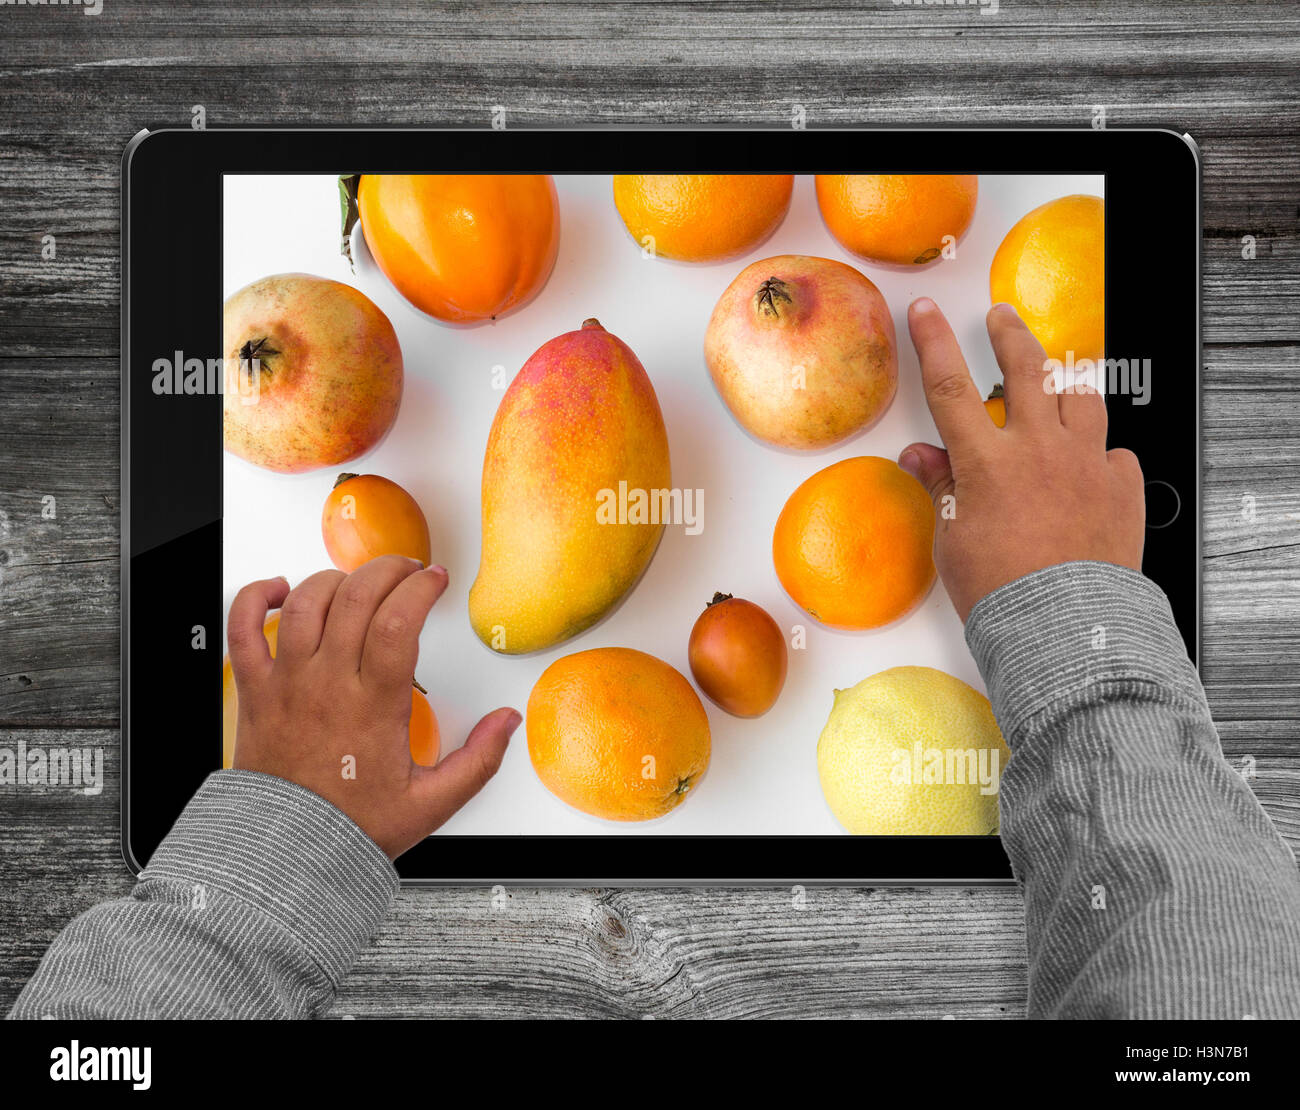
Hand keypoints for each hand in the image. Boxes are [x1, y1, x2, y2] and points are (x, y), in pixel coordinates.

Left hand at [226, 557, 519, 858]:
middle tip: (408, 572)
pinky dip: (258, 596)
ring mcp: (287, 682)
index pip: (399, 621)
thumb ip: (478, 760)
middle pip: (357, 597)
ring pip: (307, 601)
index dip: (421, 588)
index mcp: (374, 706)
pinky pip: (243, 626)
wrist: (287, 854)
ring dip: (338, 579)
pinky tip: (283, 589)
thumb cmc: (352, 827)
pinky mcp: (255, 689)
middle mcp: (328, 684)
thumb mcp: (432, 802)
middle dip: (390, 570)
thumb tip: (507, 722)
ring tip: (360, 584)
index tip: (436, 580)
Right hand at [899, 299, 1144, 622]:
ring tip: (1056, 382)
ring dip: (1064, 383)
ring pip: (1081, 396)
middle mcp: (1041, 449)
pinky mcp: (1123, 487)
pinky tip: (1090, 466)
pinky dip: (1099, 452)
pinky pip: (1114, 451)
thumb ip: (941, 488)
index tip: (925, 312)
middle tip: (1002, 317)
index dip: (933, 343)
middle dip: (1010, 335)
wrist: (1066, 628)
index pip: (950, 386)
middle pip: (1027, 369)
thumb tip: (921, 457)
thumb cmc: (1002, 592)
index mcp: (988, 463)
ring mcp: (1088, 463)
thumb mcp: (952, 540)